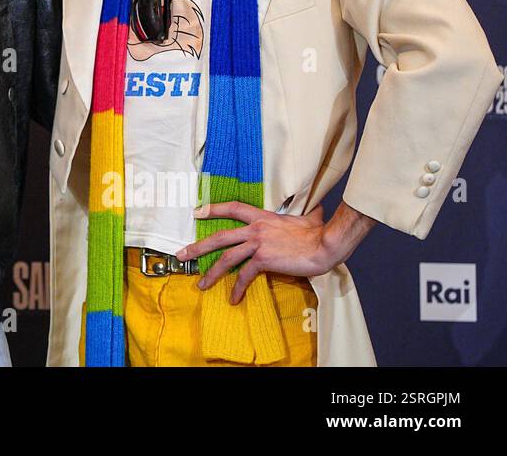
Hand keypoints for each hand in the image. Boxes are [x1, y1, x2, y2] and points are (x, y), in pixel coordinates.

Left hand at [174, 202, 345, 303]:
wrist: (325, 244)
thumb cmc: (318, 233)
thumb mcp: (306, 217)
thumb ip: (302, 213)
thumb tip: (316, 209)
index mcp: (262, 217)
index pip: (232, 208)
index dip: (213, 208)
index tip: (197, 211)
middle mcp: (255, 229)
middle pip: (219, 236)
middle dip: (198, 246)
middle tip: (181, 254)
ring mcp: (258, 244)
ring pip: (226, 258)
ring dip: (211, 273)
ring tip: (201, 284)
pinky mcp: (264, 260)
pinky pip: (245, 275)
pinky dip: (238, 288)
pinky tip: (233, 298)